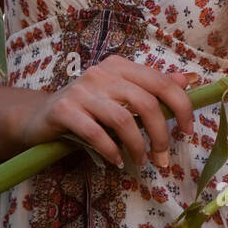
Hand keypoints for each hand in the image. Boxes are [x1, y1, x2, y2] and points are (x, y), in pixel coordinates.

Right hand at [16, 55, 195, 169]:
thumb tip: (186, 81)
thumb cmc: (87, 108)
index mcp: (120, 66)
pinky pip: (96, 133)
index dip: (181, 107)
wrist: (39, 116)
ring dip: (137, 147)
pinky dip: (111, 151)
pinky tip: (117, 161)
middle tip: (163, 158)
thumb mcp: (120, 94)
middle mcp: (102, 73)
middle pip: (145, 103)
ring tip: (140, 162)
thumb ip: (151, 88)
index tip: (188, 131)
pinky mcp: (64, 110)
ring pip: (123, 120)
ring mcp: (81, 90)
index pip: (161, 82)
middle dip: (160, 135)